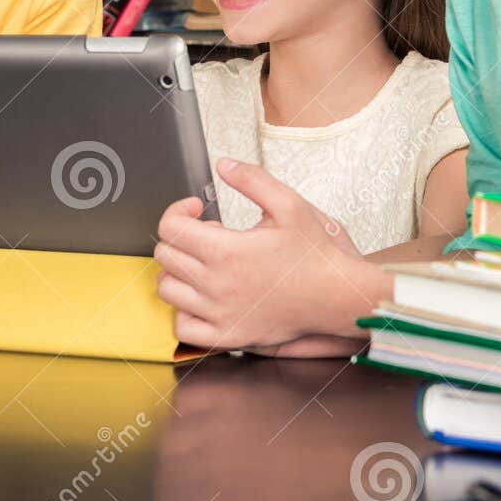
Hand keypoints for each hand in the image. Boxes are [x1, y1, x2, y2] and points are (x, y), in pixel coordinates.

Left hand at [154, 158, 379, 351]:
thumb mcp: (289, 204)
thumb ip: (253, 180)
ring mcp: (219, 313)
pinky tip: (202, 298)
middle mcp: (215, 284)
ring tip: (202, 263)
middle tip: (206, 234)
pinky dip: (183, 311)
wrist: (335, 296)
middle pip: (165, 256)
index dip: (178, 211)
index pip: (171, 228)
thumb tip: (224, 165)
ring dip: (177, 271)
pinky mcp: (227, 335)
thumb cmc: (314, 255)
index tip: (196, 209)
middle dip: (180, 237)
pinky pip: (183, 327)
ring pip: (168, 290)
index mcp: (225, 250)